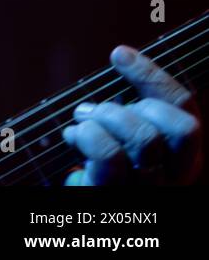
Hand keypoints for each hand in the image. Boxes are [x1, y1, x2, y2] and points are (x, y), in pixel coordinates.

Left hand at [62, 45, 201, 184]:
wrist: (79, 205)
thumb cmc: (96, 168)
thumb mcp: (119, 136)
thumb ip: (130, 109)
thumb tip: (123, 57)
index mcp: (182, 159)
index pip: (186, 109)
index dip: (153, 75)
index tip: (119, 54)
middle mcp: (175, 179)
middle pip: (177, 127)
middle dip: (128, 106)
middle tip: (92, 110)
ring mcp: (149, 192)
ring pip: (145, 139)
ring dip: (106, 118)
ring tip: (82, 121)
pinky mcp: (115, 197)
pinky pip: (110, 157)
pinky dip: (87, 135)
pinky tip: (73, 136)